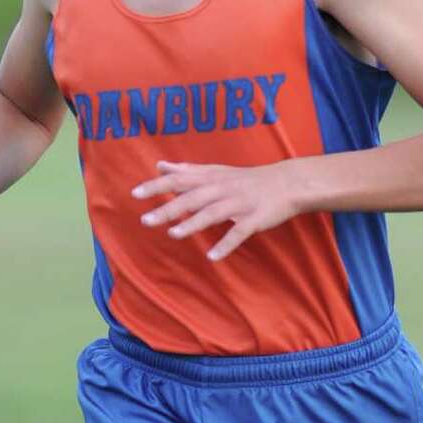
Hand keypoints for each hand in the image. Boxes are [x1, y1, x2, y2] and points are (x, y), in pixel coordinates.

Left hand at [134, 160, 300, 263]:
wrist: (288, 182)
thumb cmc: (248, 179)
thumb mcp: (217, 171)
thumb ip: (188, 171)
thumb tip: (160, 166)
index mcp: (212, 178)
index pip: (180, 179)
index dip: (157, 186)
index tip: (135, 194)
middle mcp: (223, 189)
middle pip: (192, 198)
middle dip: (168, 208)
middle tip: (145, 220)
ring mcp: (239, 204)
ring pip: (213, 213)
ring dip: (193, 224)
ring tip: (173, 234)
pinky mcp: (255, 219)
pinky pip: (239, 232)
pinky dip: (226, 244)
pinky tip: (213, 256)